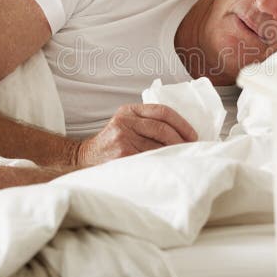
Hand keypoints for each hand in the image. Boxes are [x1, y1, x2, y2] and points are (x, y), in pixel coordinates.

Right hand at [76, 103, 197, 168]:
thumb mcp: (125, 124)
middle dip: (180, 140)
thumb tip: (181, 133)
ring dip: (174, 153)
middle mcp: (124, 121)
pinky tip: (168, 166)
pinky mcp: (122, 155)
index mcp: (128, 111)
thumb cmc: (111, 144)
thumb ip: (145, 122)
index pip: (162, 111)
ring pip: (157, 145)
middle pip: (162, 128)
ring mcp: (122, 138)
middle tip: (190, 149)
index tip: (193, 135)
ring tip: (182, 158)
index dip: (181, 123)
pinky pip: (149, 158)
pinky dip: (162, 162)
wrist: (83, 158)